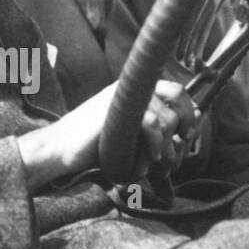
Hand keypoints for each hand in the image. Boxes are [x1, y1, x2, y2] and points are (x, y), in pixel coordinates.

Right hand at [17, 80, 202, 189]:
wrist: (59, 148)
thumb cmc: (92, 146)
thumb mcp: (129, 136)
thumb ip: (153, 131)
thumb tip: (185, 133)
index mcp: (133, 92)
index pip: (174, 90)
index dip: (189, 111)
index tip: (188, 134)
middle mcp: (129, 89)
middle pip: (177, 93)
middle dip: (186, 121)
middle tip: (182, 141)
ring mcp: (122, 98)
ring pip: (165, 116)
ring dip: (165, 144)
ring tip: (154, 159)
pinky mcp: (117, 109)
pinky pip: (151, 122)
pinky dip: (154, 144)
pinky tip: (146, 158)